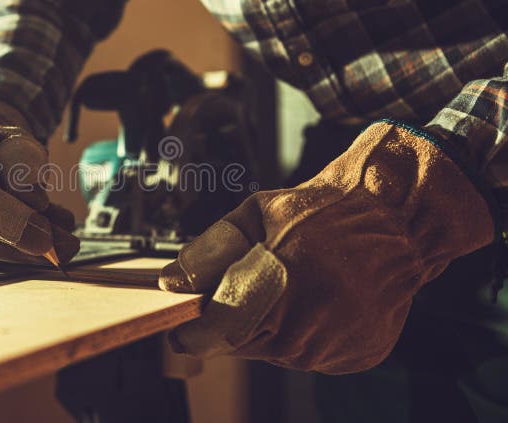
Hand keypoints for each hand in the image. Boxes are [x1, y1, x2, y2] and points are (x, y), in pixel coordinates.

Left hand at [159, 121, 494, 373]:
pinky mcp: (355, 355)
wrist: (395, 221)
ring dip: (270, 326)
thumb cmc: (320, 212)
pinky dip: (303, 332)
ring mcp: (332, 346)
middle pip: (241, 344)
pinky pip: (310, 353)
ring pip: (276, 350)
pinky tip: (317, 299)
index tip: (184, 328)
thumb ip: (208, 253)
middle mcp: (303, 327)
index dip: (192, 333)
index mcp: (274, 288)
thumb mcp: (254, 216)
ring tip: (294, 284)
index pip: (214, 333)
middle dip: (234, 321)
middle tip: (252, 285)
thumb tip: (172, 282)